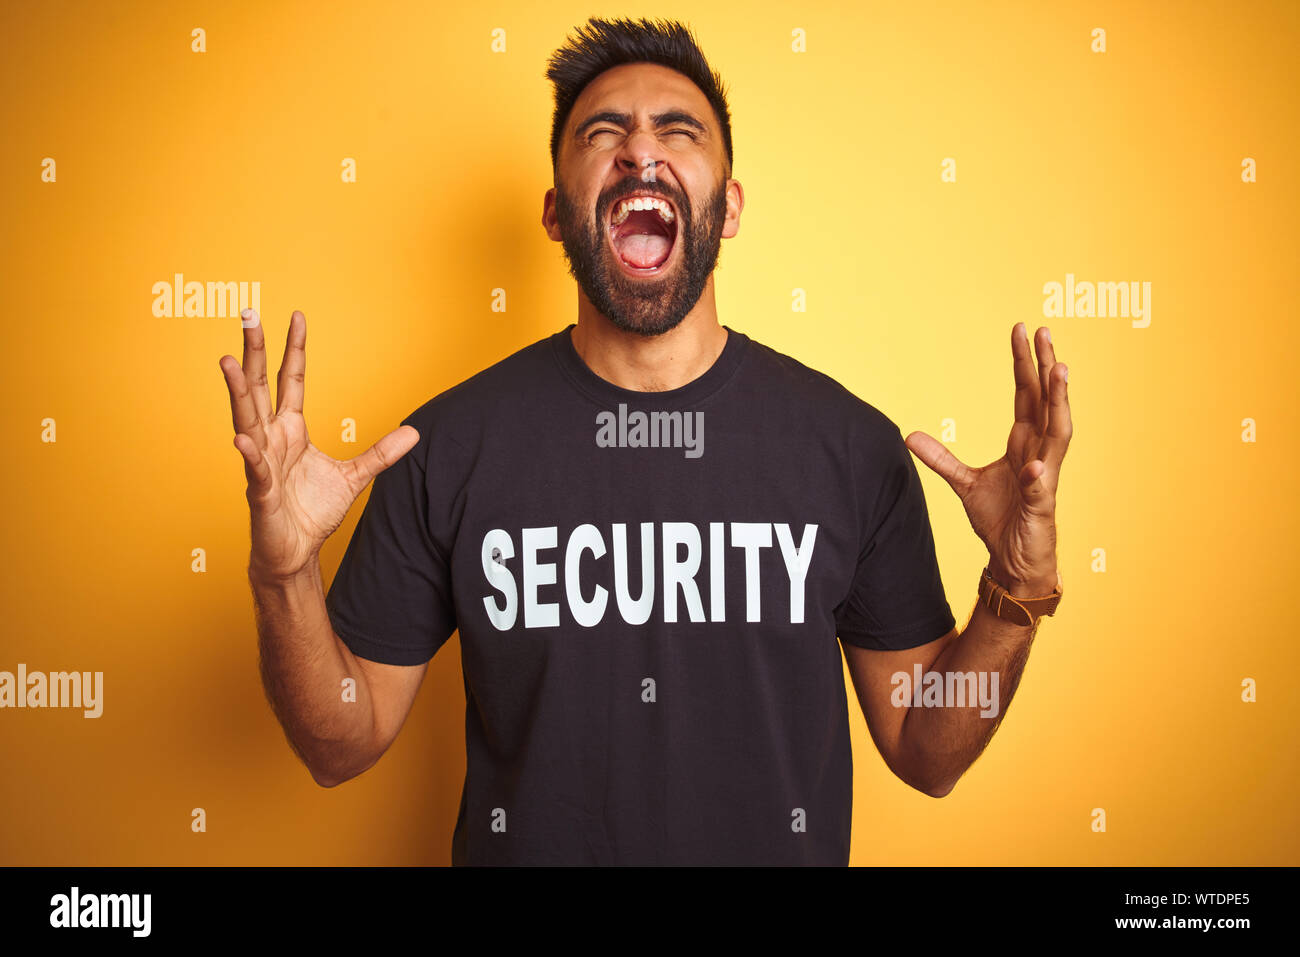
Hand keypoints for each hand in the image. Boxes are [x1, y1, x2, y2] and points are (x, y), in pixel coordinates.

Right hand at [219, 309, 419, 581]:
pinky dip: (249, 453)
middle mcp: (271, 439)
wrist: (296, 553)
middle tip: (248, 313)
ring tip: (228, 361)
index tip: (296, 317)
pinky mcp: (260, 492)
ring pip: (246, 419)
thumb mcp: (355, 477)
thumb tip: (414, 432)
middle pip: (259, 387)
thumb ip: (381, 453)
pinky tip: (243, 437)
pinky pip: (254, 469)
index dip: (292, 349)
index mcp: (290, 430)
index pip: (290, 380)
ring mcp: (261, 462)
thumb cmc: (312, 513)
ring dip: (237, 391)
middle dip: (254, 351)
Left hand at [904, 323, 1070, 596]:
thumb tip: (910, 435)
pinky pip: (1042, 489)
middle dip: (1045, 366)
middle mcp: (1039, 454)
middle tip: (1042, 331)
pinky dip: (1039, 477)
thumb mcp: (964, 483)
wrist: (1012, 560)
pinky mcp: (1042, 508)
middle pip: (1046, 402)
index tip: (1021, 330)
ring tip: (1059, 370)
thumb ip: (941, 458)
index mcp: (1023, 443)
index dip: (1023, 363)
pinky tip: (1035, 468)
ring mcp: (1045, 479)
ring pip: (1058, 433)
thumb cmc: (1000, 519)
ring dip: (1059, 402)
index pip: (1027, 395)